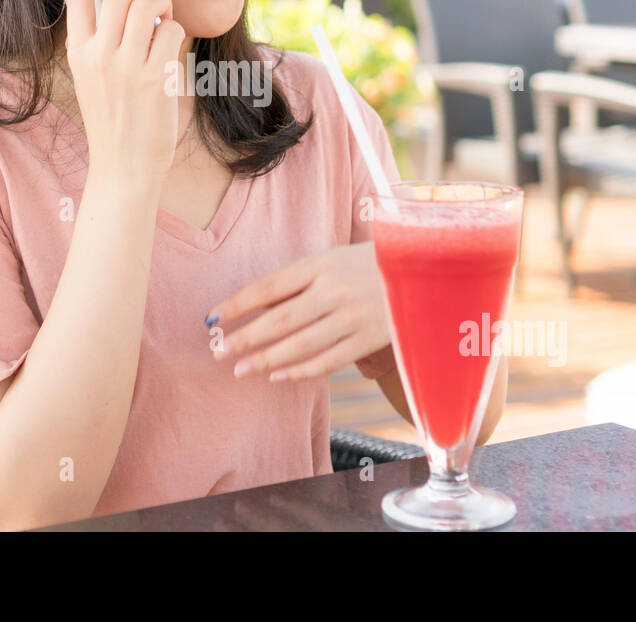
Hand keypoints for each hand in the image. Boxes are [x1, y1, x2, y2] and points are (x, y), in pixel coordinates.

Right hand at [65, 0, 184, 181]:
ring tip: (166, 18)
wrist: (124, 167)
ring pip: (149, 7)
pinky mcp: (155, 79)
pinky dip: (177, 33)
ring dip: (164, 4)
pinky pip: (172, 33)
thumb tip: (130, 1)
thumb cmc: (115, 121)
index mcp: (78, 54)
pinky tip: (172, 48)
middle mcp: (98, 56)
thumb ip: (104, 43)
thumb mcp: (93, 80)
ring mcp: (126, 67)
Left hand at [206, 242, 390, 381]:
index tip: (211, 319)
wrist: (425, 269)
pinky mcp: (370, 338)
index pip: (269, 286)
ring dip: (267, 360)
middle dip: (245, 338)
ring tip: (241, 370)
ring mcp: (353, 315)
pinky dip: (301, 371)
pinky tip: (279, 376)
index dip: (237, 304)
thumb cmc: (368, 263)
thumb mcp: (332, 259)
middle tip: (218, 352)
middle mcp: (335, 289)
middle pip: (280, 319)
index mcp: (321, 263)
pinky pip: (329, 360)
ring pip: (301, 344)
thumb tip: (255, 311)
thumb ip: (299, 282)